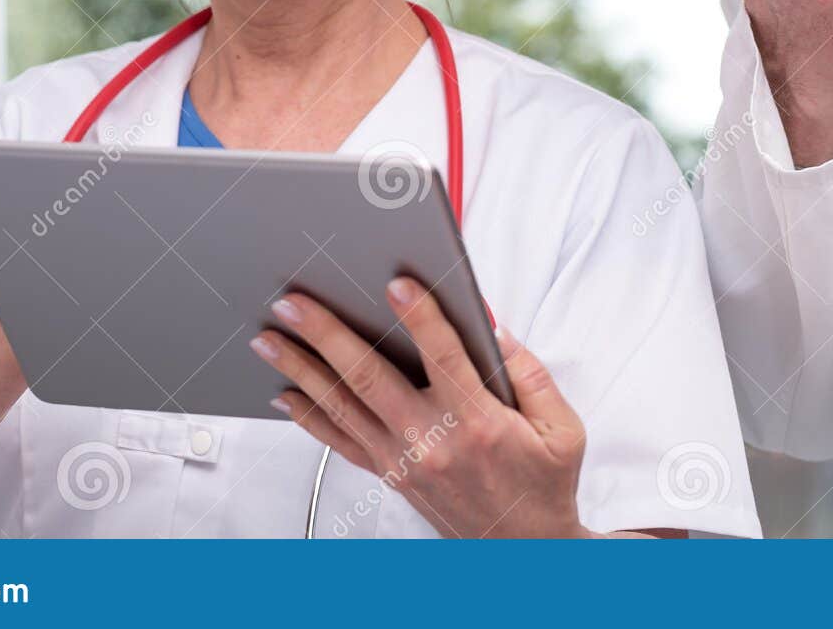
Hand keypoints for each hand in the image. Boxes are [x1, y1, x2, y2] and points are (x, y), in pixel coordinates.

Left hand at [249, 277, 588, 537]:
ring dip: (302, 369)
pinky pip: (340, 442)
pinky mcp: (390, 475)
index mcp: (478, 422)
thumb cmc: (542, 483)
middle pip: (369, 377)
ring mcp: (403, 461)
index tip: (396, 283)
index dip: (420, 317)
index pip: (443, 357)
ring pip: (342, 406)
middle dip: (326, 334)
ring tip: (271, 340)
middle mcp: (431, 441)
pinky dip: (309, 416)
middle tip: (294, 303)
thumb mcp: (561, 427)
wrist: (524, 549)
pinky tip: (286, 392)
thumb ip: (530, 373)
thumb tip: (493, 328)